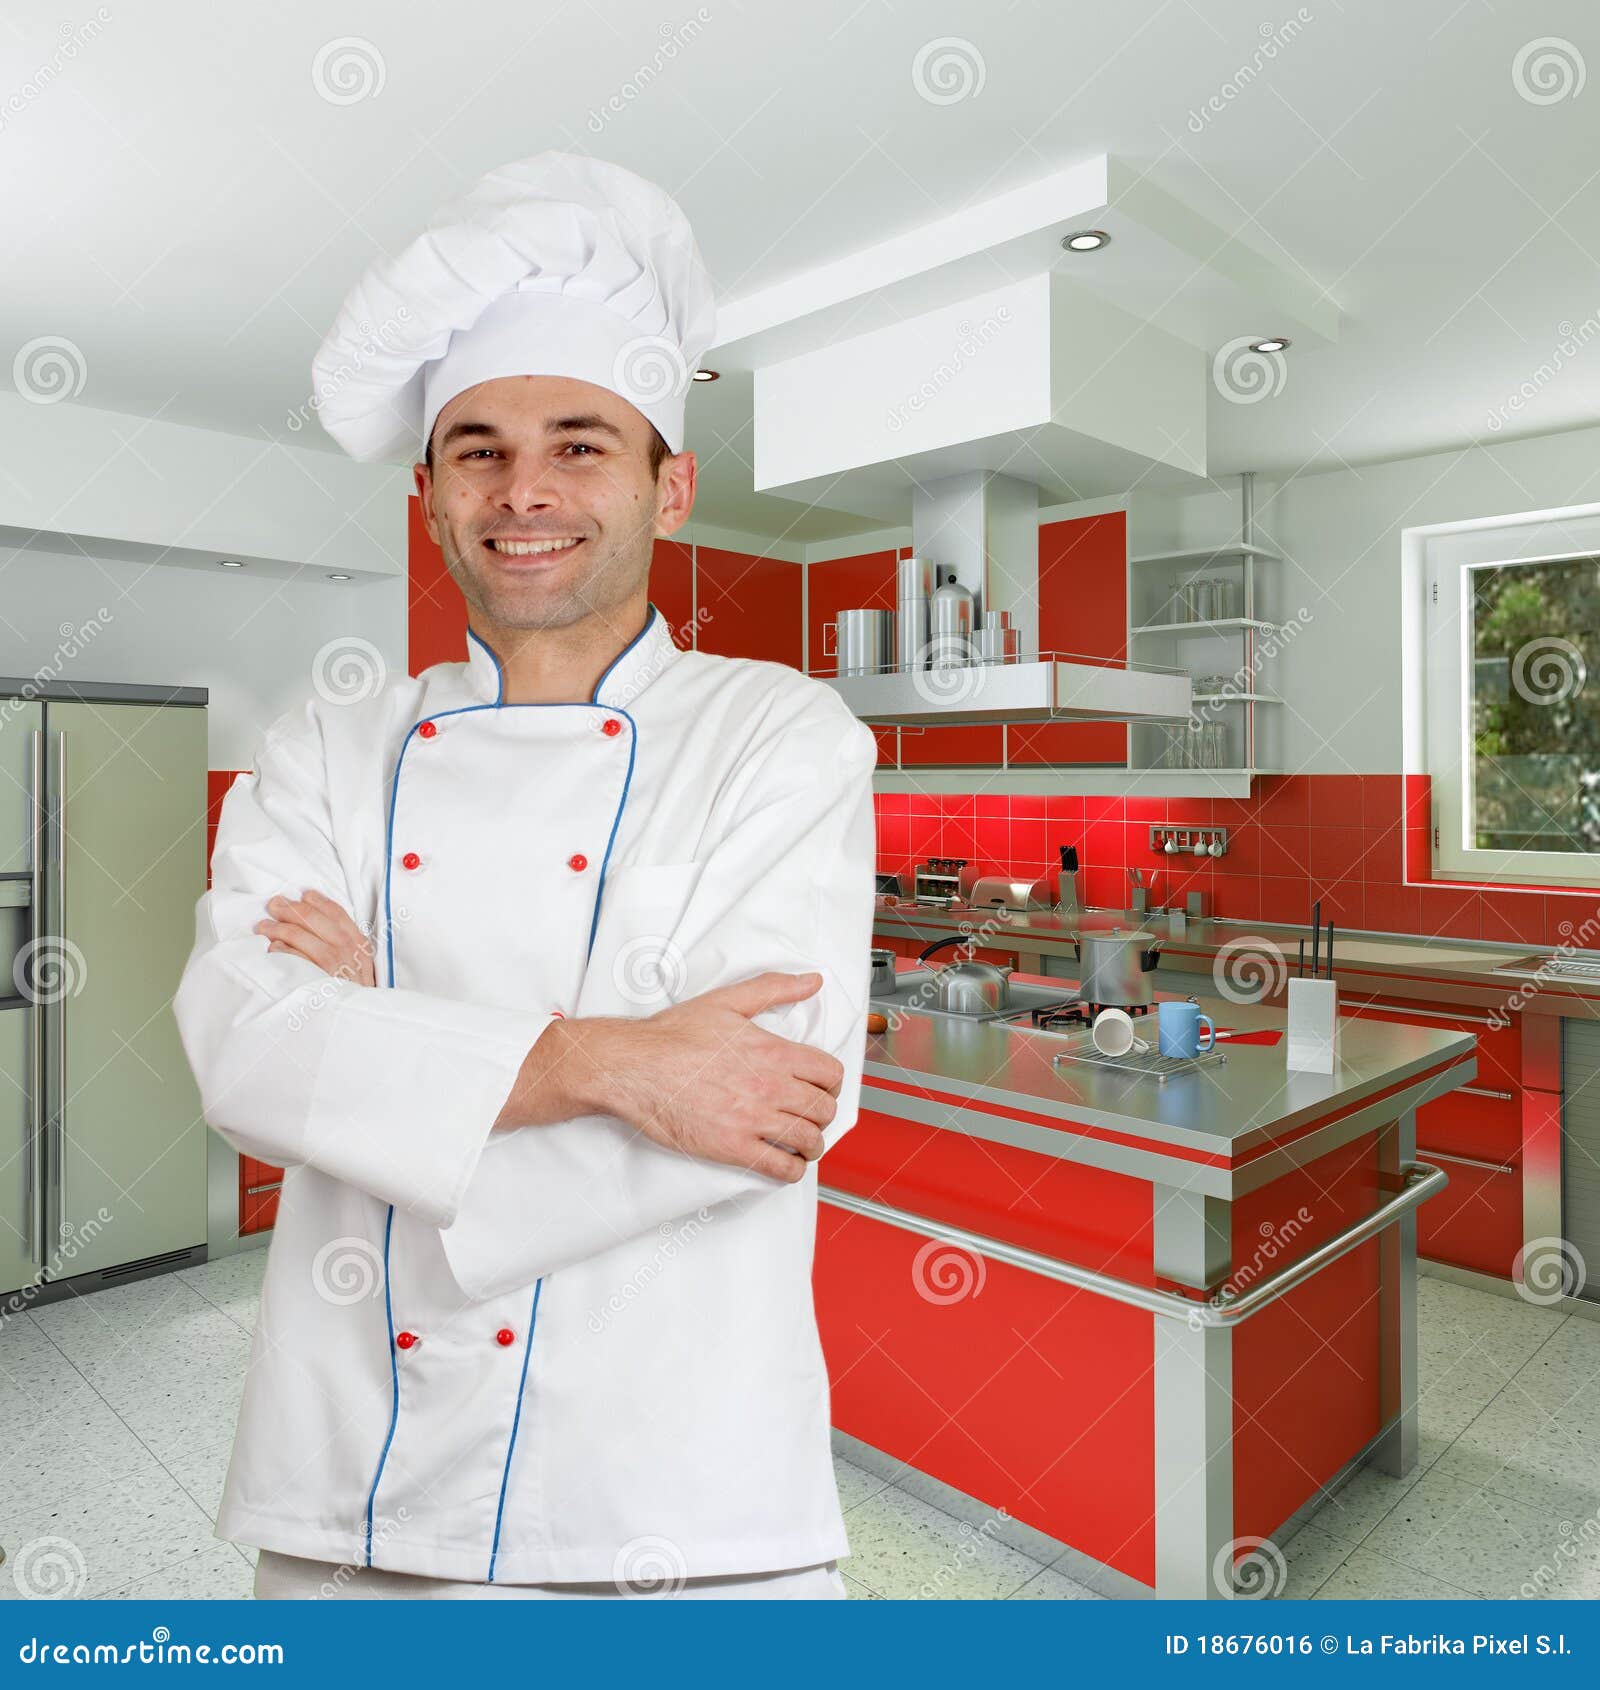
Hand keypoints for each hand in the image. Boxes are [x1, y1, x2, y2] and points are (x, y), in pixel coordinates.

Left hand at [254, 889, 375, 988]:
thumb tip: (318, 922)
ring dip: (279, 928)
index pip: (337, 913)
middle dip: (291, 909)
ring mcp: (332, 965)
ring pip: (301, 936)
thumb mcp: (361, 965)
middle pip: (315, 920)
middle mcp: (347, 951)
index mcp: (359, 944)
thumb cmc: (356, 992)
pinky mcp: (317, 981)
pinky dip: (282, 951)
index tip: (303, 895)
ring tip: (263, 926)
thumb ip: (346, 944)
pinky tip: (272, 948)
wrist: (360, 1022)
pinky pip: (295, 959)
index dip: (318, 901)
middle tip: (274, 905)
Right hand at [518, 972, 844, 1183]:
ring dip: (812, 1144)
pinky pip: (780, 1167)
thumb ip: (774, 989)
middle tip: (812, 1116)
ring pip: (808, 1140)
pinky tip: (787, 1164)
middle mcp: (769, 1086)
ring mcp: (752, 1119)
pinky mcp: (732, 1147)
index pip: (830, 1073)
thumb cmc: (672, 1035)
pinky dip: (792, 1170)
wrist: (633, 1066)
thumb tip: (811, 981)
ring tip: (803, 1143)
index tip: (824, 1088)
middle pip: (824, 1109)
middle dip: (823, 1114)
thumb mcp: (727, 1001)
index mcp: (772, 1051)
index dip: (832, 1083)